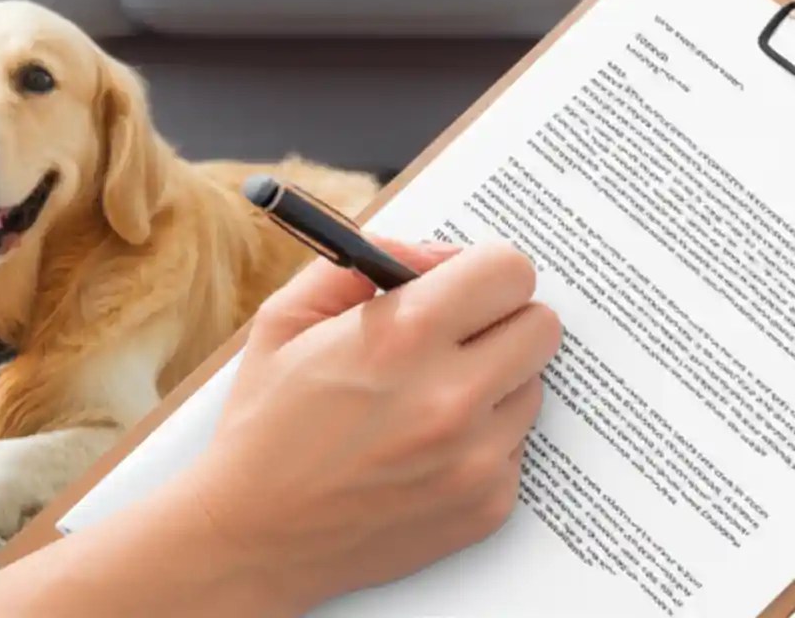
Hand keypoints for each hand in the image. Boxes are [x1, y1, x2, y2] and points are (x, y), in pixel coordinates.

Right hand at [189, 240, 561, 612]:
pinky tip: (426, 452)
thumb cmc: (265, 423)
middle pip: (541, 327)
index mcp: (404, 335)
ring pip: (532, 388)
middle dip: (502, 322)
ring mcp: (476, 459)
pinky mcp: (488, 506)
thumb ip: (366, 262)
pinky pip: (516, 448)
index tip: (465, 288)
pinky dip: (483, 443)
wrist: (252, 538)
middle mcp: (452, 396)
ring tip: (428, 403)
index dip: (485, 273)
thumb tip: (437, 256)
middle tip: (459, 338)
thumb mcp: (287, 318)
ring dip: (494, 385)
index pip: (509, 271)